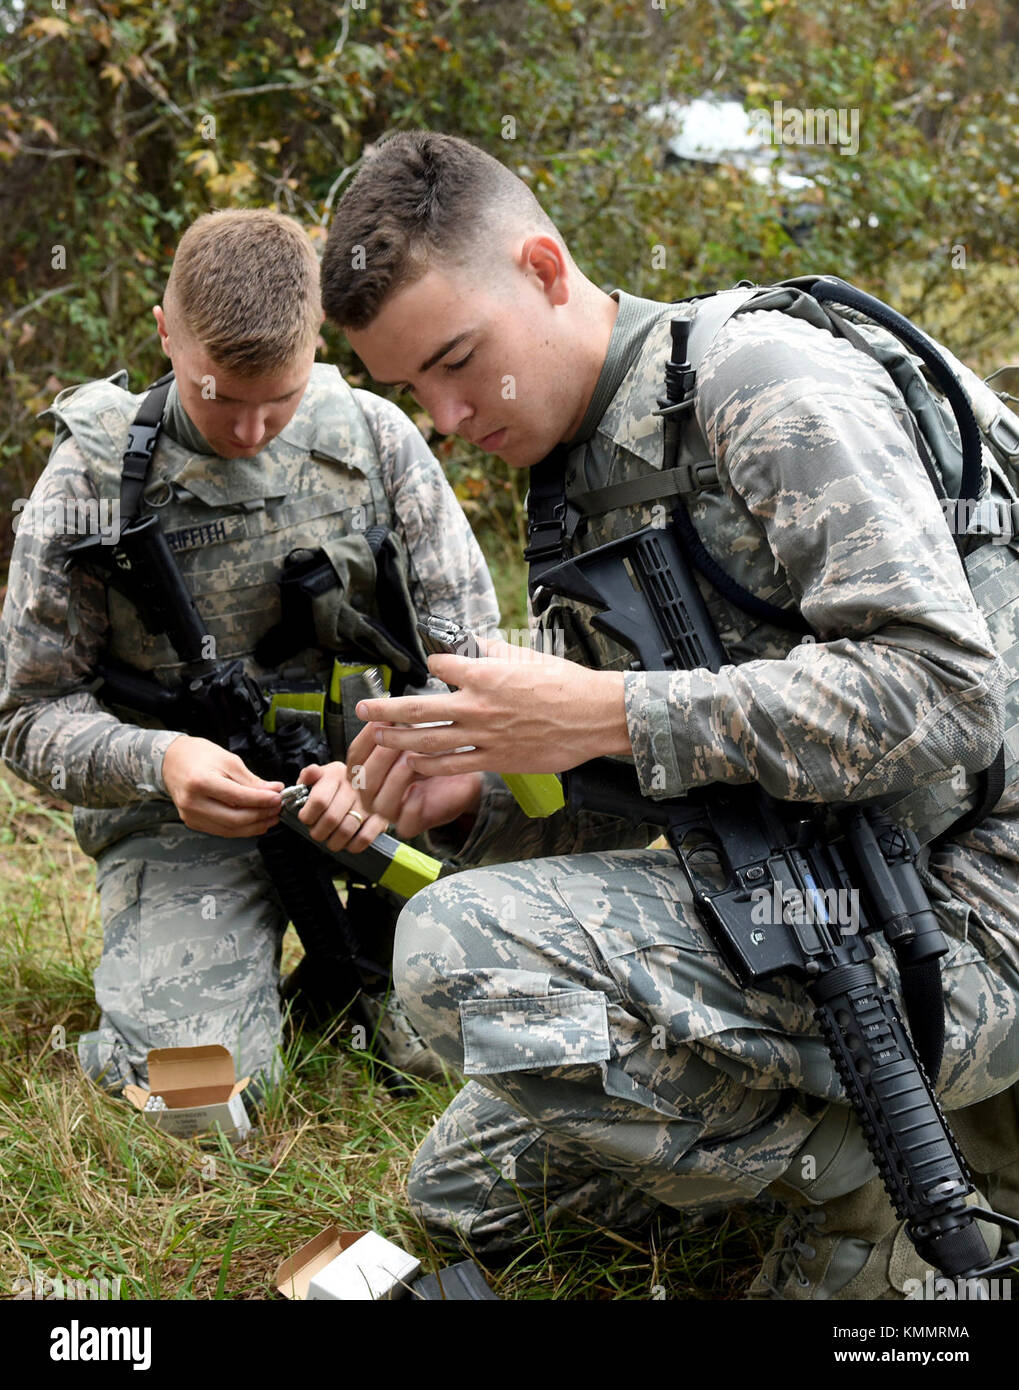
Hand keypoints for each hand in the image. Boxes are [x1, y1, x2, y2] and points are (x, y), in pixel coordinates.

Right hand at [161, 735, 283, 836]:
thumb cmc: (199, 756)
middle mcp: (193, 802)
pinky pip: (222, 830)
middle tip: (277, 809)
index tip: (278, 798)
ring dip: (254, 826)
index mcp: (201, 782)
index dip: (262, 800)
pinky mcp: (192, 822)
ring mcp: (190, 815)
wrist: (173, 761)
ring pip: (230, 829)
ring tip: (270, 817)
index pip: (238, 798)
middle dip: (261, 816)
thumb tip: (273, 791)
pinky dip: (241, 829)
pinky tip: (255, 822)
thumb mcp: (228, 760)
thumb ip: (251, 780)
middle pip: (234, 819)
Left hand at [294, 760, 387, 852]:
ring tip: (331, 839)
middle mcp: (354, 787)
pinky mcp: (380, 819)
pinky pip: (364, 838)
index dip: (308, 816)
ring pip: (346, 832)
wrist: (365, 786)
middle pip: (331, 819)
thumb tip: (308, 775)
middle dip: (318, 832)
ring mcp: (369, 804)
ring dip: (333, 842)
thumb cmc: (335, 786)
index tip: (306, 819)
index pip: (319, 801)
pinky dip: (352, 846)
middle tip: (317, 832)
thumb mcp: (319, 776)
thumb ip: (308, 776)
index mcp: (336, 775)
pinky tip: (347, 842)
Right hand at [343, 724, 483, 838]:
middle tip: (400, 738)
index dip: (367, 737)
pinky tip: (418, 789)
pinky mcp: (411, 824)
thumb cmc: (436, 752)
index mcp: (367, 769)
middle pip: (363, 779)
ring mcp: (391, 811)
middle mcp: (373, 793)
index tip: (382, 717)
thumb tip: (382, 708)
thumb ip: (395, 726)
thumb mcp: (415, 734)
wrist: (465, 772)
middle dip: (382, 756)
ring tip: (413, 759)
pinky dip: (411, 806)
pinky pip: (404, 823)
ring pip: (381, 801)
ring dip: (397, 777)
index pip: (355, 756)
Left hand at [353, 636, 630, 778]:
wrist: (593, 715)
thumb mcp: (527, 657)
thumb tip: (473, 644)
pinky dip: (429, 765)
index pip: (440, 667)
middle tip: (364, 710)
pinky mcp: (496, 760)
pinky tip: (413, 764)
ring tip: (378, 738)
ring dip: (398, 740)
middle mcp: (477, 706)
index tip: (430, 667)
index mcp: (485, 674)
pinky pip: (453, 765)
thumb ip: (494, 651)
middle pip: (417, 710)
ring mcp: (484, 736)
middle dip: (385, 710)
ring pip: (428, 741)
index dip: (432, 665)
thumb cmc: (566, 685)